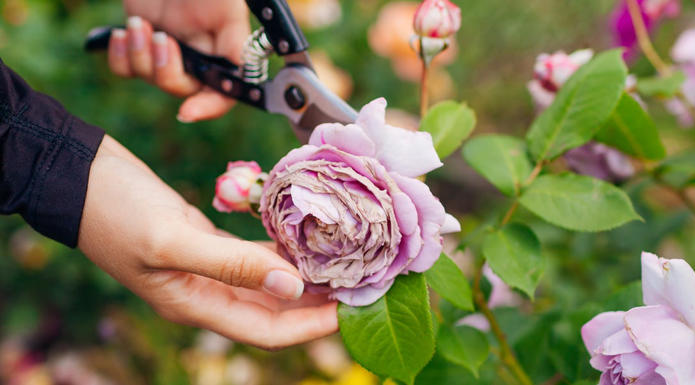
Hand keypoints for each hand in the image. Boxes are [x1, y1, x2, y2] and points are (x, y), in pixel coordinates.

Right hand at [78, 136, 337, 349]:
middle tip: (363, 281)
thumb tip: (292, 286)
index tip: (354, 308)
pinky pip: (255, 251)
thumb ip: (231, 265)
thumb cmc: (115, 211)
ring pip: (269, 279)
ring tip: (348, 257)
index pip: (268, 331)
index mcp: (197, 305)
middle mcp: (208, 293)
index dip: (313, 326)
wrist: (78, 176)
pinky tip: (309, 231)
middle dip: (320, 301)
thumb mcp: (171, 240)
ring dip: (306, 271)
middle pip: (276, 310)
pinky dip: (282, 244)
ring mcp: (207, 268)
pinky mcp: (207, 241)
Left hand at [107, 0, 250, 121]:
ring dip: (140, 55)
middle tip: (162, 38)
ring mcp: (169, 53)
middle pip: (182, 90)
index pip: (221, 95)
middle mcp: (197, 58)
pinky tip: (121, 33)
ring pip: (151, 79)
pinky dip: (120, 55)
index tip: (187, 111)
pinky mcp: (141, 43)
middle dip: (166, 70)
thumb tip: (242, 70)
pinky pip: (126, 68)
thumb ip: (236, 41)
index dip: (207, 107)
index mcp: (223, 54)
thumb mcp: (227, 7)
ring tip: (139, 24)